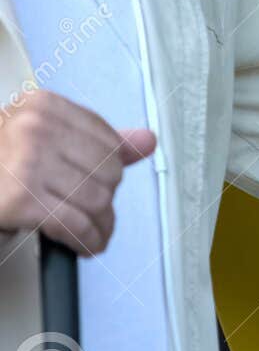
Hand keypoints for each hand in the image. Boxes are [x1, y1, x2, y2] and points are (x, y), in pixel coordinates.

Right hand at [0, 91, 156, 254]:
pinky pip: (75, 225)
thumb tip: (146, 140)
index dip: (108, 171)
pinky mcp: (20, 199)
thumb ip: (97, 140)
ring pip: (96, 201)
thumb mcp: (43, 141)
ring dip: (98, 226)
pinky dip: (86, 241)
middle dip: (104, 201)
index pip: (108, 141)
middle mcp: (36, 127)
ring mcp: (27, 162)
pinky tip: (82, 245)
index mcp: (43, 106)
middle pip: (107, 173)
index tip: (98, 184)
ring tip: (88, 232)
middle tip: (91, 214)